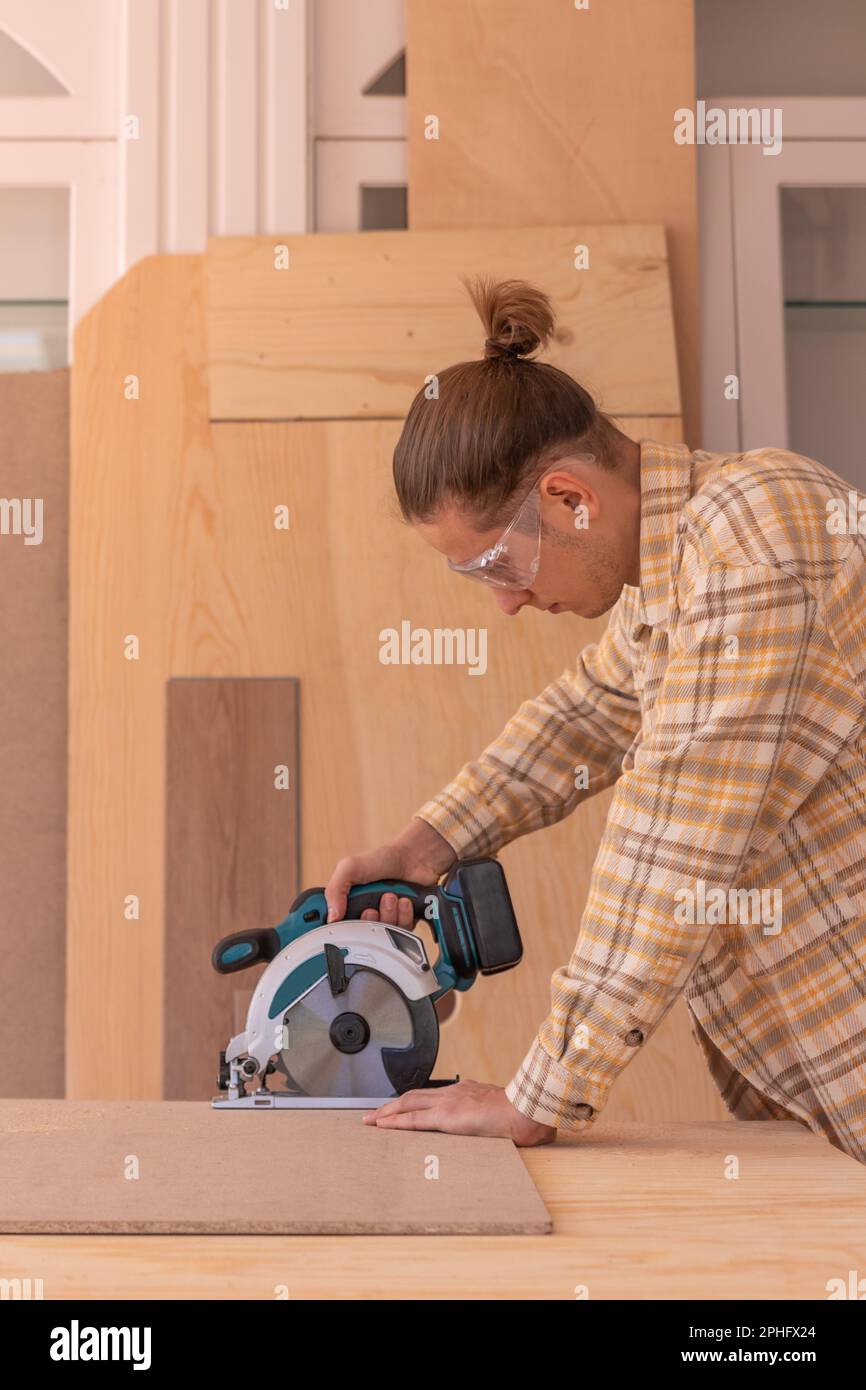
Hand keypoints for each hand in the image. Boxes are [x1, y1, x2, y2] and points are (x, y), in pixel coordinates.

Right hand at [324, 818, 455, 923]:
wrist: (413, 857)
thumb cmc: (381, 859)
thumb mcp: (350, 868)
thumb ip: (335, 889)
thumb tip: (331, 917)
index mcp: (347, 903)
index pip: (337, 926)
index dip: (340, 930)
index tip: (342, 926)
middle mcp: (365, 913)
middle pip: (362, 935)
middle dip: (369, 921)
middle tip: (371, 908)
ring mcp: (384, 918)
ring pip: (384, 933)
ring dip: (388, 915)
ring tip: (390, 897)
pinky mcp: (403, 921)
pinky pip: (403, 930)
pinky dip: (404, 915)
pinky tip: (404, 901)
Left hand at [362, 1079, 556, 1146]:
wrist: (525, 1110)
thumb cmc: (519, 1113)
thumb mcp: (499, 1111)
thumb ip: (489, 1115)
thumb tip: (490, 1126)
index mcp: (465, 1091)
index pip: (431, 1095)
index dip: (412, 1101)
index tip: (400, 1107)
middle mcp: (452, 1092)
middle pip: (413, 1096)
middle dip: (392, 1105)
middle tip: (374, 1113)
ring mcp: (448, 1103)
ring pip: (408, 1105)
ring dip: (387, 1113)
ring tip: (371, 1120)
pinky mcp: (446, 1116)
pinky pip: (414, 1120)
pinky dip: (395, 1122)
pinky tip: (383, 1126)